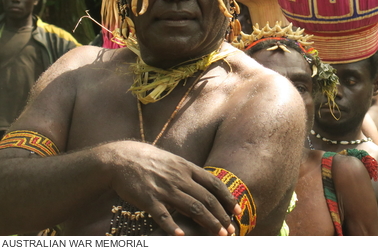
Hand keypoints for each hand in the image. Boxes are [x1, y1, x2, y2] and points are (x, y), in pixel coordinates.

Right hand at [103, 141, 239, 235]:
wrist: (122, 158)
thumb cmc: (150, 160)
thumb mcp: (174, 161)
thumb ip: (190, 173)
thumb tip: (208, 185)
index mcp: (187, 167)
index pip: (214, 184)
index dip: (228, 198)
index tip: (237, 211)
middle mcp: (179, 177)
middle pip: (207, 199)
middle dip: (221, 216)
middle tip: (230, 230)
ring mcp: (164, 188)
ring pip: (192, 208)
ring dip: (207, 223)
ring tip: (218, 234)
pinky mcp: (148, 199)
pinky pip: (163, 215)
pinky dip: (173, 227)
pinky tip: (182, 237)